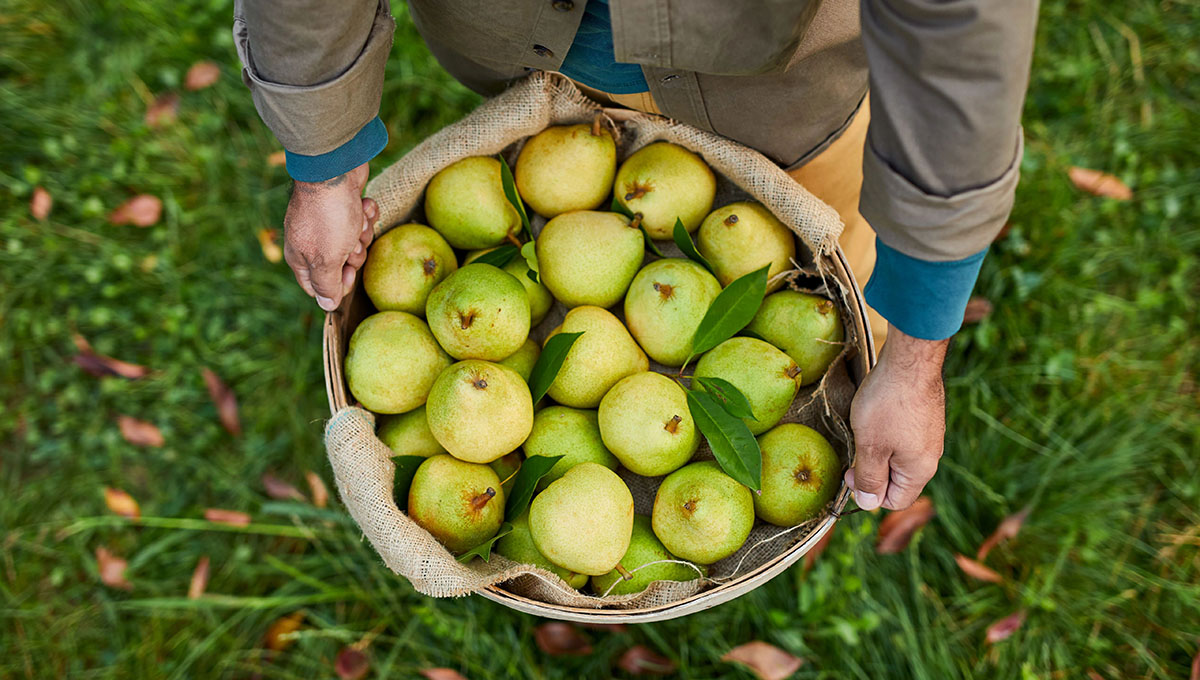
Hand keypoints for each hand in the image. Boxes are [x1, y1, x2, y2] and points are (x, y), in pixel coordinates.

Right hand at [283, 162, 377, 310]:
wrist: (336, 168)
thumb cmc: (328, 216)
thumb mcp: (327, 259)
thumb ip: (326, 284)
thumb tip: (326, 306)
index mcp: (301, 257)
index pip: (317, 287)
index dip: (336, 285)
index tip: (348, 275)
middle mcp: (312, 241)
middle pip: (341, 266)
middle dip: (353, 254)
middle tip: (351, 241)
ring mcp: (329, 223)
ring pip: (355, 243)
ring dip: (362, 232)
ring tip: (357, 219)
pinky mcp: (346, 206)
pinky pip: (362, 220)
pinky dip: (366, 214)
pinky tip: (363, 204)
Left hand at [844, 324, 947, 510]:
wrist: (910, 361)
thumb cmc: (888, 404)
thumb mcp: (870, 446)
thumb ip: (869, 478)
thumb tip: (868, 504)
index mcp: (920, 470)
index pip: (895, 501)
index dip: (868, 494)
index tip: (850, 472)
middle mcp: (930, 456)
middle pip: (897, 480)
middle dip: (872, 471)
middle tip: (854, 449)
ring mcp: (930, 436)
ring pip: (898, 457)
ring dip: (878, 450)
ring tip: (865, 429)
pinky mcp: (925, 418)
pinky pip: (903, 438)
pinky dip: (886, 434)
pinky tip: (877, 416)